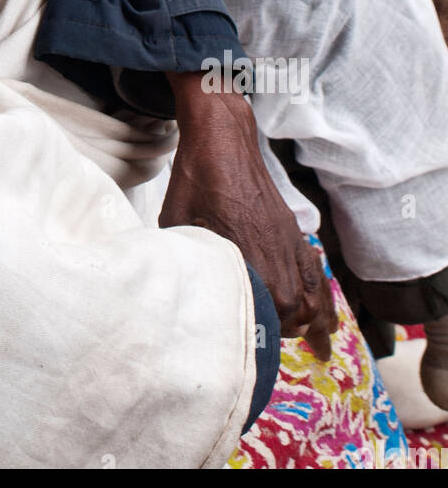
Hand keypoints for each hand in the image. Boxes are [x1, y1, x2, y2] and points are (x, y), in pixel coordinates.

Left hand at [160, 75, 336, 359]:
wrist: (223, 141)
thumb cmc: (195, 181)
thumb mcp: (176, 224)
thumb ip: (183, 260)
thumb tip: (172, 284)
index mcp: (246, 258)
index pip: (261, 315)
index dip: (252, 334)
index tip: (236, 345)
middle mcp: (276, 257)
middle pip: (291, 315)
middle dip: (277, 333)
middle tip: (256, 338)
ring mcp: (289, 244)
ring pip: (310, 299)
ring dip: (300, 321)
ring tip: (283, 334)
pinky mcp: (294, 234)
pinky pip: (314, 275)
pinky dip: (316, 296)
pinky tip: (308, 311)